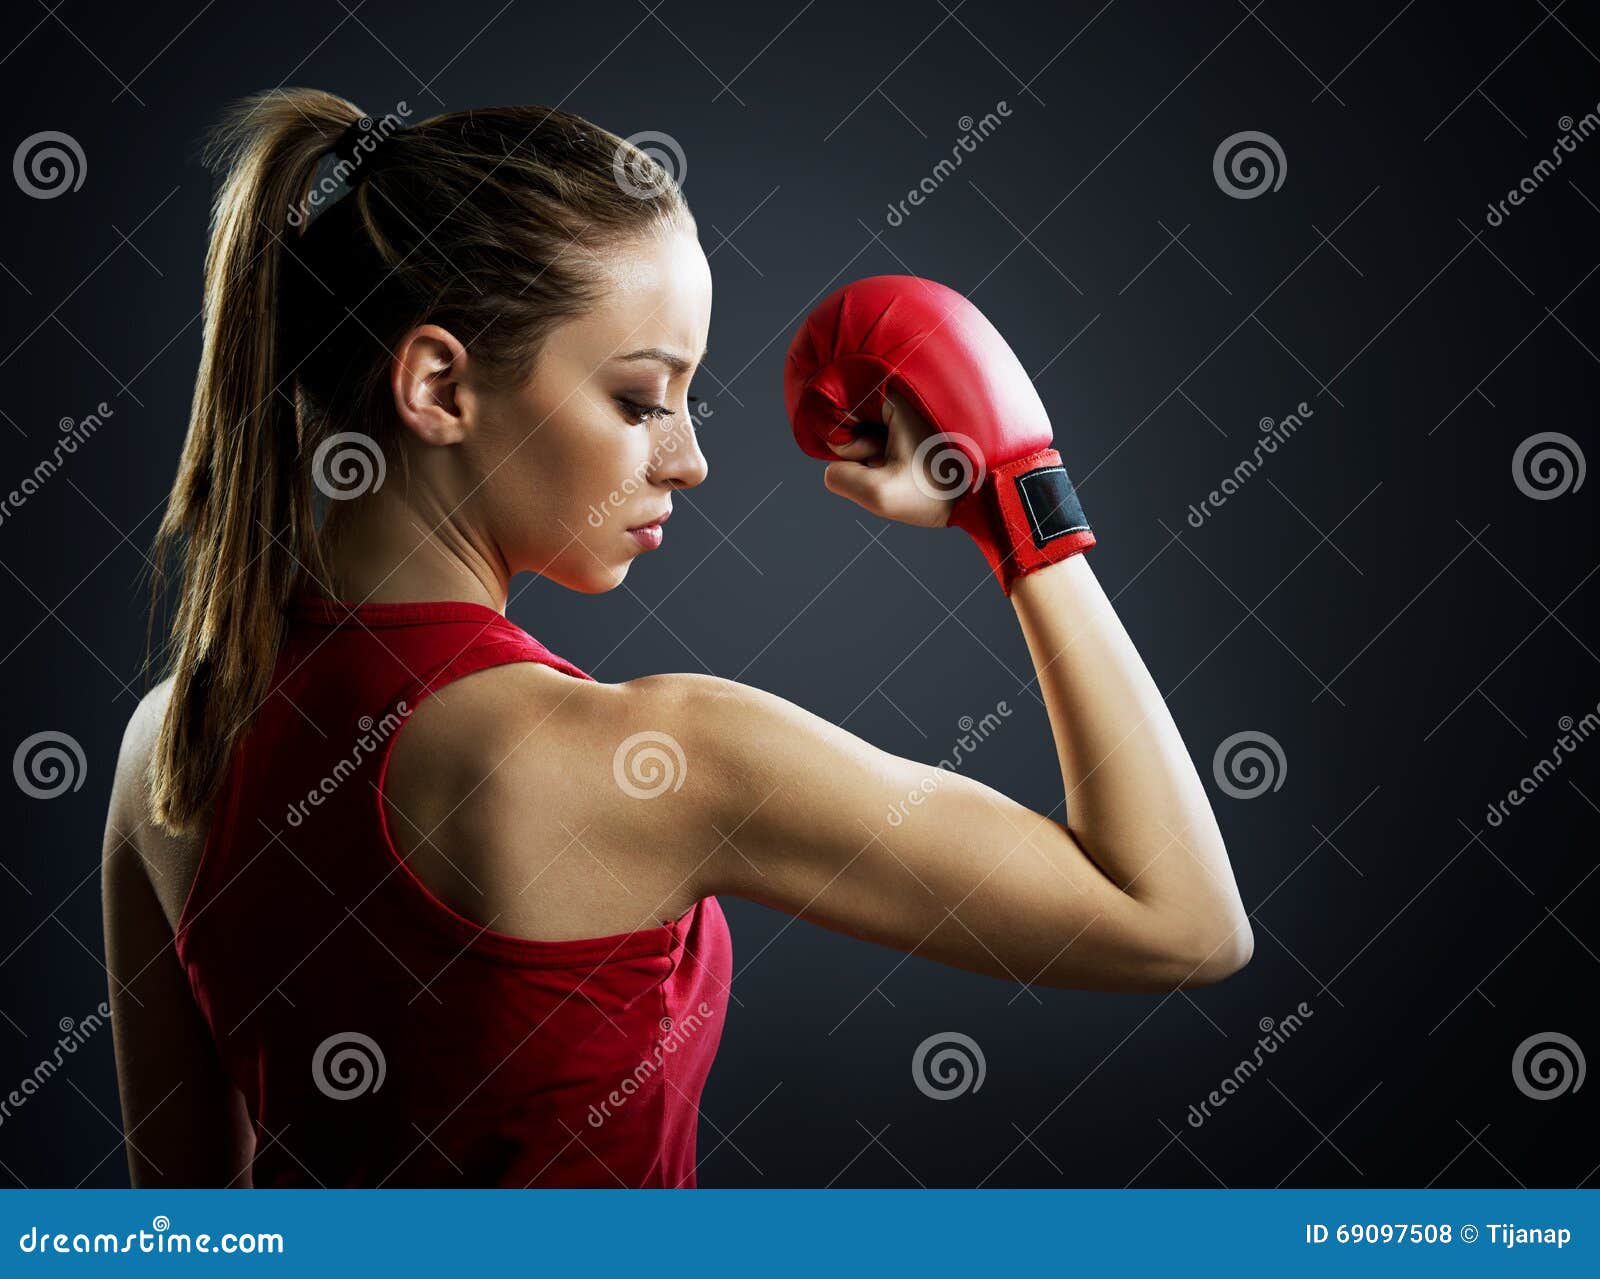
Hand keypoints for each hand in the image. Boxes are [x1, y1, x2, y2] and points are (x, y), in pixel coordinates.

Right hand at [819, 391, 957, 527]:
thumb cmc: (942, 490)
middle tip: (902, 467)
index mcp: (894, 394)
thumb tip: (833, 470)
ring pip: (874, 429)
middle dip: (868, 450)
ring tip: (916, 466)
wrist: (991, 492)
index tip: (881, 459)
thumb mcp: (883, 494)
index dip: (851, 448)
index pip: (839, 417)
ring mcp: (915, 403)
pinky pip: (892, 433)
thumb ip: (841, 480)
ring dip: (884, 453)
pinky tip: (921, 463)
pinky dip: (898, 451)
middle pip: (855, 421)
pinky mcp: (924, 417)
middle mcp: (905, 391)